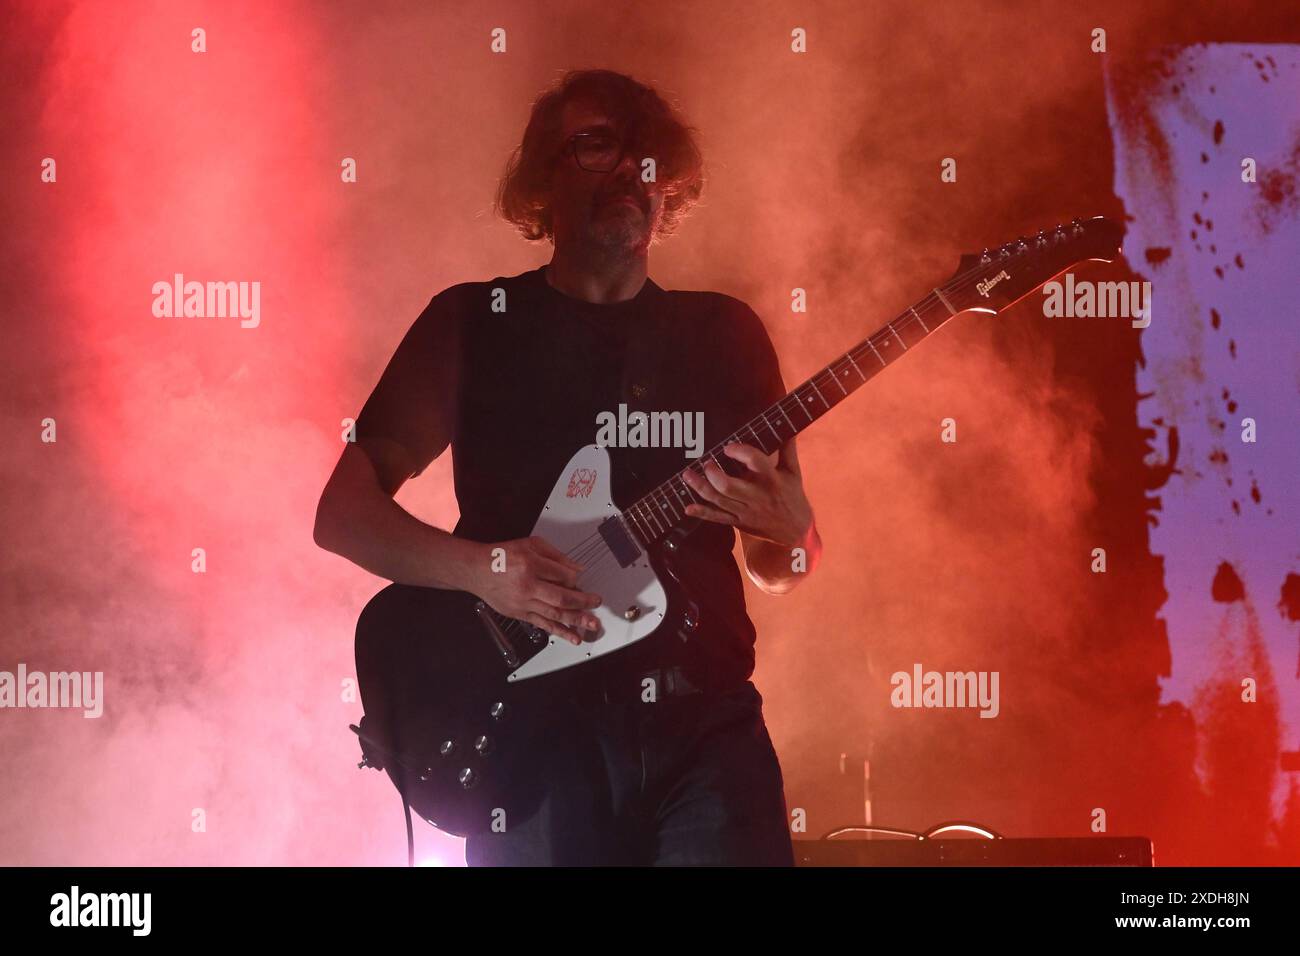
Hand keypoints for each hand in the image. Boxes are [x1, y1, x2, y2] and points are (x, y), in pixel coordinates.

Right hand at [469, 537, 601, 645]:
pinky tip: (572, 636)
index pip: (563, 575)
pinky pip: (543, 624)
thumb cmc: (502, 556)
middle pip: (561, 598)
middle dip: (583, 602)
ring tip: (592, 624)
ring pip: (554, 614)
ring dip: (576, 620)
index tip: (582, 580)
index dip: (576, 579)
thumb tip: (577, 569)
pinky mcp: (519, 614)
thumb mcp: (531, 545)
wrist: (477, 570)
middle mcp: (527, 586)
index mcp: (531, 565)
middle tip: (597, 603)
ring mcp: (523, 603)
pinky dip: (559, 631)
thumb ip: (556, 556)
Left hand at [682, 440, 812, 546]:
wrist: (795, 532)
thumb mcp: (793, 472)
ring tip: (687, 475)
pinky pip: (717, 518)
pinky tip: (688, 508)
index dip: (740, 452)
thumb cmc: (793, 496)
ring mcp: (746, 511)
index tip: (728, 447)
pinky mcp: (739, 522)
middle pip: (729, 486)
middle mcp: (757, 497)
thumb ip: (788, 449)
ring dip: (700, 487)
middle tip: (706, 462)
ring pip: (719, 500)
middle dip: (713, 474)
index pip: (756, 462)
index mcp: (772, 480)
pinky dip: (702, 512)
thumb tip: (789, 428)